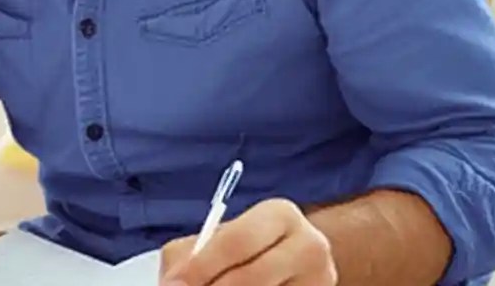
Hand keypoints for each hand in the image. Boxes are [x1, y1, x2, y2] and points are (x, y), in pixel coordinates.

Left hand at [159, 199, 337, 285]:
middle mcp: (309, 245)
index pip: (235, 242)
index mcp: (280, 215)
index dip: (200, 267)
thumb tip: (174, 284)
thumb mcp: (222, 238)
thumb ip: (191, 254)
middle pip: (251, 278)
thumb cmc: (247, 247)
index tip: (175, 285)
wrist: (298, 260)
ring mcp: (320, 279)